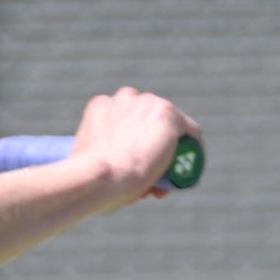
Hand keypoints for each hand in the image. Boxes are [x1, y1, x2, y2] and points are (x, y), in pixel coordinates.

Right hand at [71, 87, 202, 205]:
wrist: (99, 178)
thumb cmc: (88, 181)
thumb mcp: (85, 162)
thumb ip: (98, 156)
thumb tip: (110, 169)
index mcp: (101, 107)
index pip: (126, 122)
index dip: (132, 146)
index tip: (134, 170)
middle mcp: (125, 98)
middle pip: (149, 122)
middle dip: (152, 147)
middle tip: (152, 178)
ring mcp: (149, 104)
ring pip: (171, 129)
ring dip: (173, 151)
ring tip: (170, 180)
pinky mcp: (170, 116)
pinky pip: (192, 133)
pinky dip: (194, 151)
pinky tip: (192, 170)